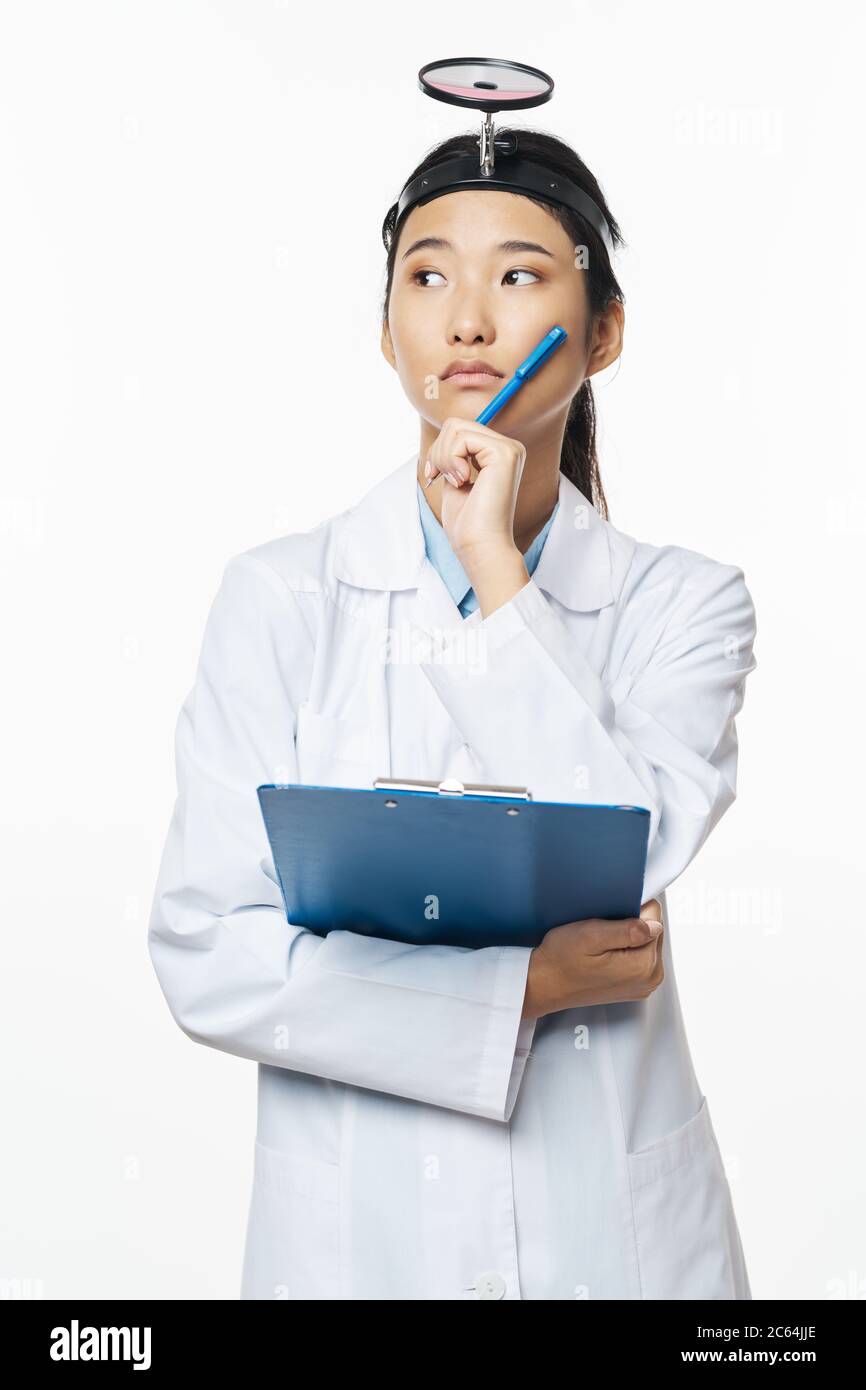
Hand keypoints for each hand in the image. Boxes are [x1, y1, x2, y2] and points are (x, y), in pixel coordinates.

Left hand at [425, 417, 526, 569]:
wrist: (480, 546)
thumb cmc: (467, 523)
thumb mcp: (455, 479)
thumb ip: (454, 455)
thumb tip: (445, 433)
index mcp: (499, 453)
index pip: (459, 429)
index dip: (439, 449)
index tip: (435, 475)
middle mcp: (509, 448)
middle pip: (455, 424)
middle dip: (438, 452)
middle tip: (442, 478)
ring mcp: (510, 449)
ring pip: (456, 428)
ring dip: (443, 457)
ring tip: (454, 482)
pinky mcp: (504, 453)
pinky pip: (461, 437)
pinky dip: (451, 459)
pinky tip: (462, 481)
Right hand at [521, 898, 664, 1020]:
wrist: (544, 984)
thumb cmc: (561, 960)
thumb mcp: (590, 936)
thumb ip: (627, 929)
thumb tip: (655, 925)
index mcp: (643, 966)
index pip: (654, 917)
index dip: (630, 910)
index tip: (608, 919)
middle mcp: (649, 978)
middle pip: (654, 930)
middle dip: (630, 924)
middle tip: (601, 932)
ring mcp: (644, 984)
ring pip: (646, 941)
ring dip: (627, 936)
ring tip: (600, 945)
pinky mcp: (635, 985)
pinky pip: (639, 955)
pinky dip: (624, 949)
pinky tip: (603, 954)